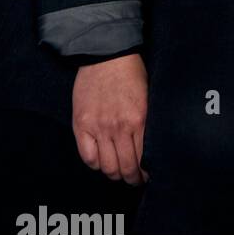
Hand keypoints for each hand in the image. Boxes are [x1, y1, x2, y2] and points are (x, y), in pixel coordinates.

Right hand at [72, 53, 148, 185]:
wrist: (106, 55)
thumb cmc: (131, 72)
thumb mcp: (149, 96)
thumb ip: (147, 122)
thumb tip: (151, 146)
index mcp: (139, 119)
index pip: (143, 159)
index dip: (145, 172)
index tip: (147, 175)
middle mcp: (118, 127)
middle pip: (125, 167)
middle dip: (132, 178)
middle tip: (135, 179)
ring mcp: (98, 127)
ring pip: (107, 166)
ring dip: (114, 174)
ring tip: (119, 173)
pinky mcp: (81, 125)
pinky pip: (88, 157)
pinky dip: (96, 164)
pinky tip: (102, 161)